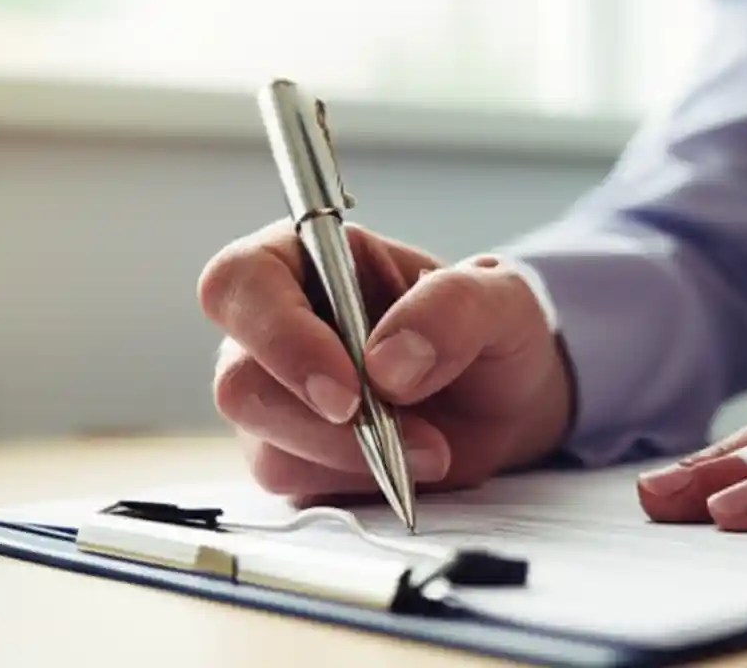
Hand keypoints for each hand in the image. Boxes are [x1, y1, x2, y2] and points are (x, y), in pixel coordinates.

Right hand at [198, 220, 571, 502]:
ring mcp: (277, 398)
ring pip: (265, 447)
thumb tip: (386, 361)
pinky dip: (357, 486)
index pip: (240, 282)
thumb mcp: (501, 298)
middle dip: (321, 422)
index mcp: (305, 259)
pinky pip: (297, 488)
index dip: (278, 336)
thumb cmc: (491, 331)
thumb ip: (452, 308)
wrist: (508, 401)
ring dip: (351, 459)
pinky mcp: (294, 458)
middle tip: (398, 430)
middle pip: (238, 382)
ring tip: (430, 448)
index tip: (348, 386)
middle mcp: (275, 328)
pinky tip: (405, 468)